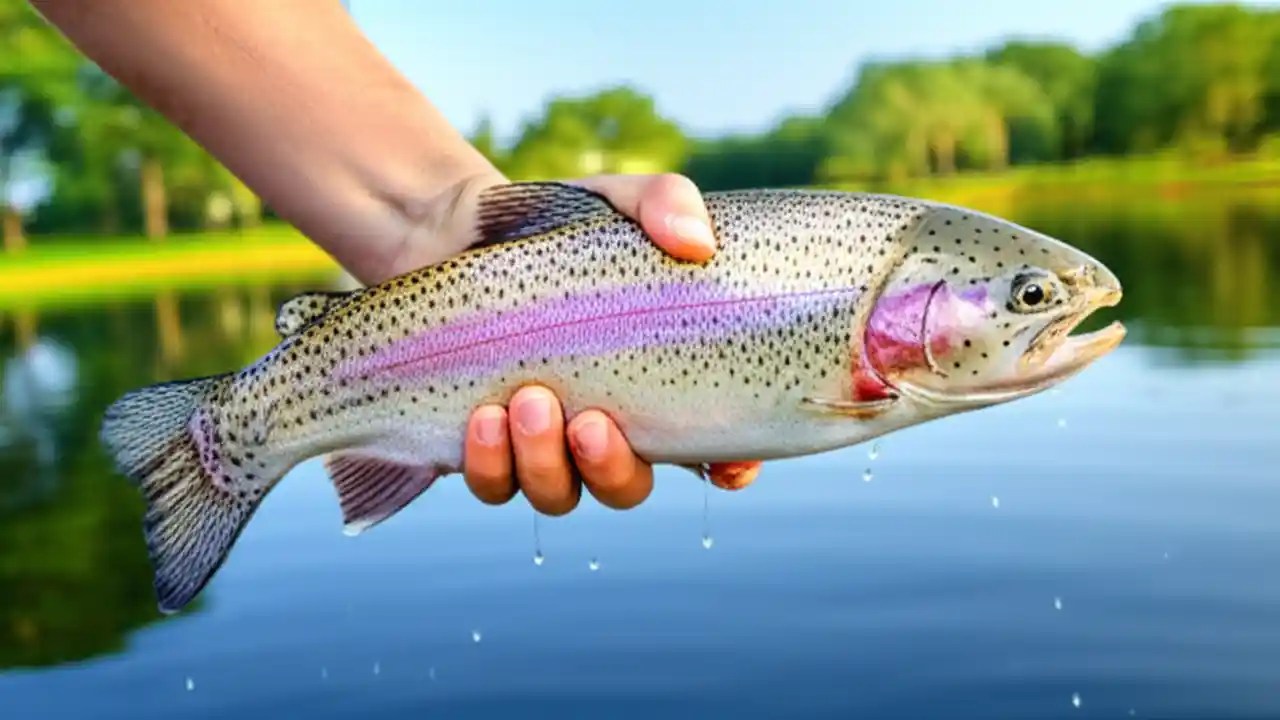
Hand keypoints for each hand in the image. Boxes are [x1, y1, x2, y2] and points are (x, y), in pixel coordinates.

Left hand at [391, 172, 740, 513]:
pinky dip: (492, 464)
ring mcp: (540, 444)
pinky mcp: (481, 447)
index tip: (728, 468)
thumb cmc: (548, 224)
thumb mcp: (611, 201)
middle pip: (625, 487)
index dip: (731, 469)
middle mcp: (602, 426)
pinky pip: (493, 484)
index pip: (711, 447)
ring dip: (546, 464)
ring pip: (558, 492)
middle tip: (589, 423)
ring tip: (526, 401)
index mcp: (653, 384)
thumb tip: (696, 241)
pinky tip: (484, 418)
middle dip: (611, 469)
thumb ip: (663, 202)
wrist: (444, 230)